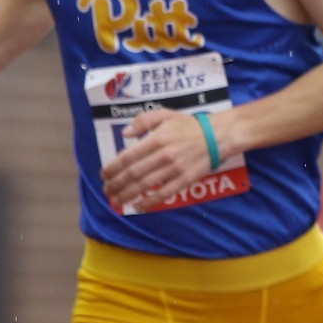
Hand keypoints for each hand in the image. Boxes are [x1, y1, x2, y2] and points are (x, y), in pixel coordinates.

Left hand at [102, 108, 229, 211]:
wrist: (217, 136)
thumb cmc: (189, 126)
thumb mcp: (165, 115)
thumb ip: (143, 121)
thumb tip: (125, 134)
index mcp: (156, 138)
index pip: (128, 156)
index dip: (113, 168)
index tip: (104, 175)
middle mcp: (163, 155)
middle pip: (133, 173)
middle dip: (116, 184)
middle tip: (107, 191)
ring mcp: (174, 169)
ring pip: (145, 185)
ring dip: (128, 195)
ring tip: (116, 201)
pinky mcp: (185, 179)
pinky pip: (164, 194)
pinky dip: (149, 202)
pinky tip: (138, 207)